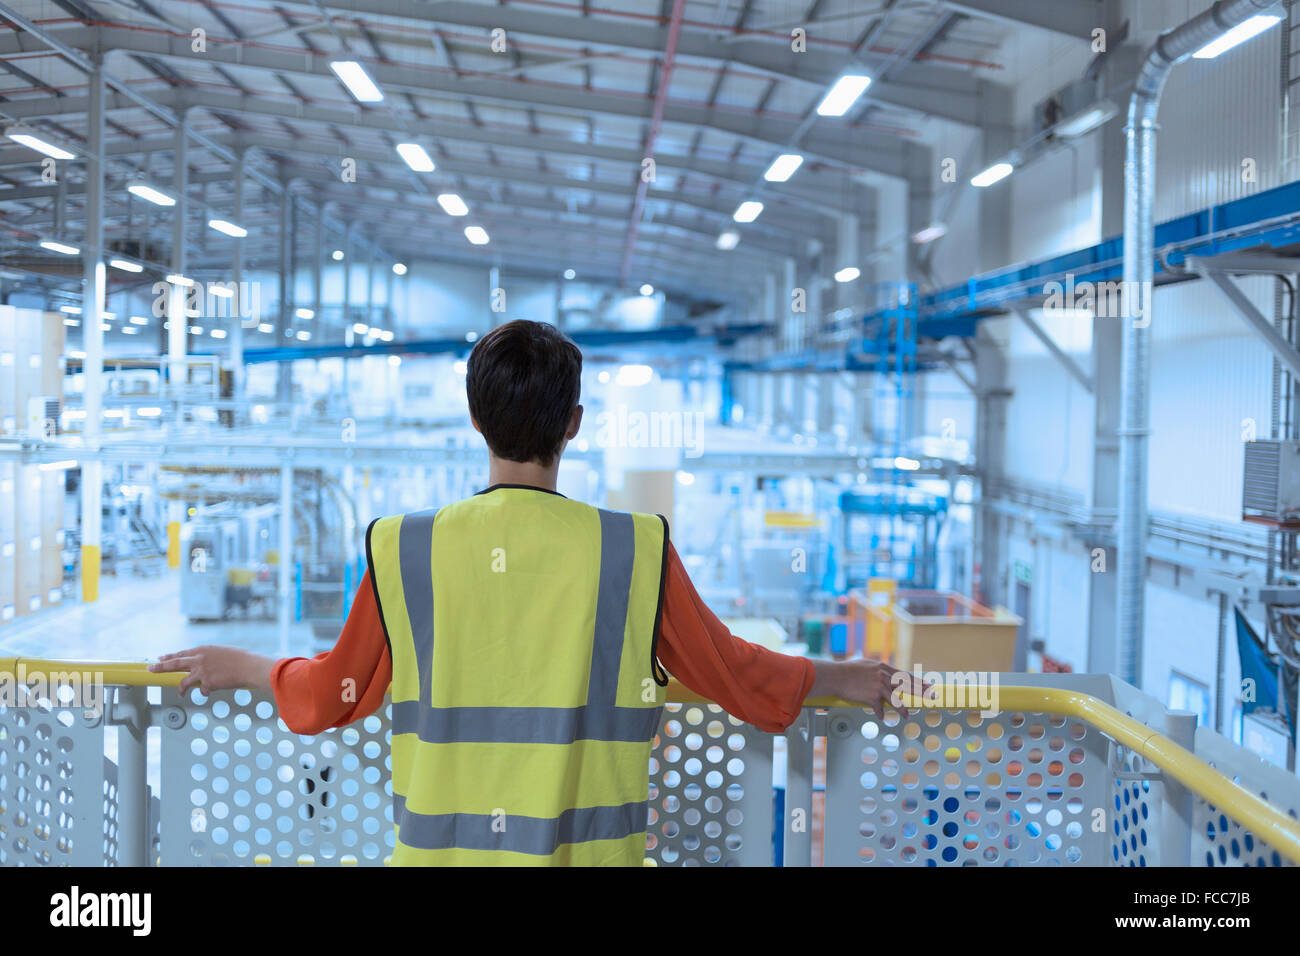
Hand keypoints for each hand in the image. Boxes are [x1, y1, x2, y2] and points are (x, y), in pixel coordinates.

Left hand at [148, 645, 274, 696]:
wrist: (248, 666)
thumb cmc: (240, 659)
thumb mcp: (223, 652)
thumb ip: (210, 657)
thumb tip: (204, 664)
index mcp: (203, 650)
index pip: (181, 654)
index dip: (169, 657)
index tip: (161, 658)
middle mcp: (199, 660)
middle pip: (174, 664)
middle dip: (160, 667)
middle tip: (150, 668)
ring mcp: (201, 672)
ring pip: (183, 682)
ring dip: (181, 689)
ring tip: (181, 693)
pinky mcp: (206, 683)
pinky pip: (202, 690)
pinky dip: (208, 691)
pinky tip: (215, 689)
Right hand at [811, 658, 930, 720]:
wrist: (836, 676)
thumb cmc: (847, 670)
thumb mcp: (865, 665)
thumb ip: (877, 670)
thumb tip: (884, 674)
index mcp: (883, 667)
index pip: (905, 675)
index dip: (918, 681)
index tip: (928, 684)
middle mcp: (883, 676)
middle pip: (907, 685)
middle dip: (921, 691)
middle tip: (932, 696)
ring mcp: (878, 686)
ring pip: (896, 700)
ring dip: (902, 709)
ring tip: (907, 716)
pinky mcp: (872, 696)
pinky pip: (879, 708)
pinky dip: (880, 713)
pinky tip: (881, 717)